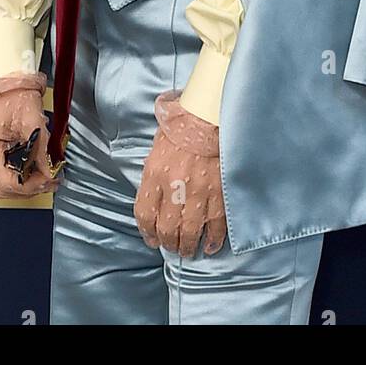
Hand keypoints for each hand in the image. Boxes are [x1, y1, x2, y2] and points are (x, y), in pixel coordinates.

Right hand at [0, 72, 59, 200]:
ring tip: (42, 178)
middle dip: (26, 189)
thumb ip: (42, 149)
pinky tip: (29, 170)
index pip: (5, 181)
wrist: (2, 75)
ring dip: (20, 186)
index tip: (48, 180)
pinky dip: (13, 176)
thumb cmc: (12, 89)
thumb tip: (51, 171)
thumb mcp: (32, 118)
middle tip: (49, 181)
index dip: (29, 186)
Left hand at [133, 90, 226, 257]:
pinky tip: (210, 246)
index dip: (147, 232)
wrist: (211, 114)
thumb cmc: (182, 125)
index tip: (151, 239)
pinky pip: (216, 226)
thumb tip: (155, 197)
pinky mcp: (220, 194)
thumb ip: (154, 174)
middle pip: (167, 229)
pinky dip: (213, 241)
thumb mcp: (157, 147)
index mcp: (155, 173)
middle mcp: (175, 187)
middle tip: (171, 246)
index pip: (145, 214)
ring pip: (190, 232)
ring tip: (188, 250)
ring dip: (188, 246)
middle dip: (168, 242)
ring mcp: (199, 192)